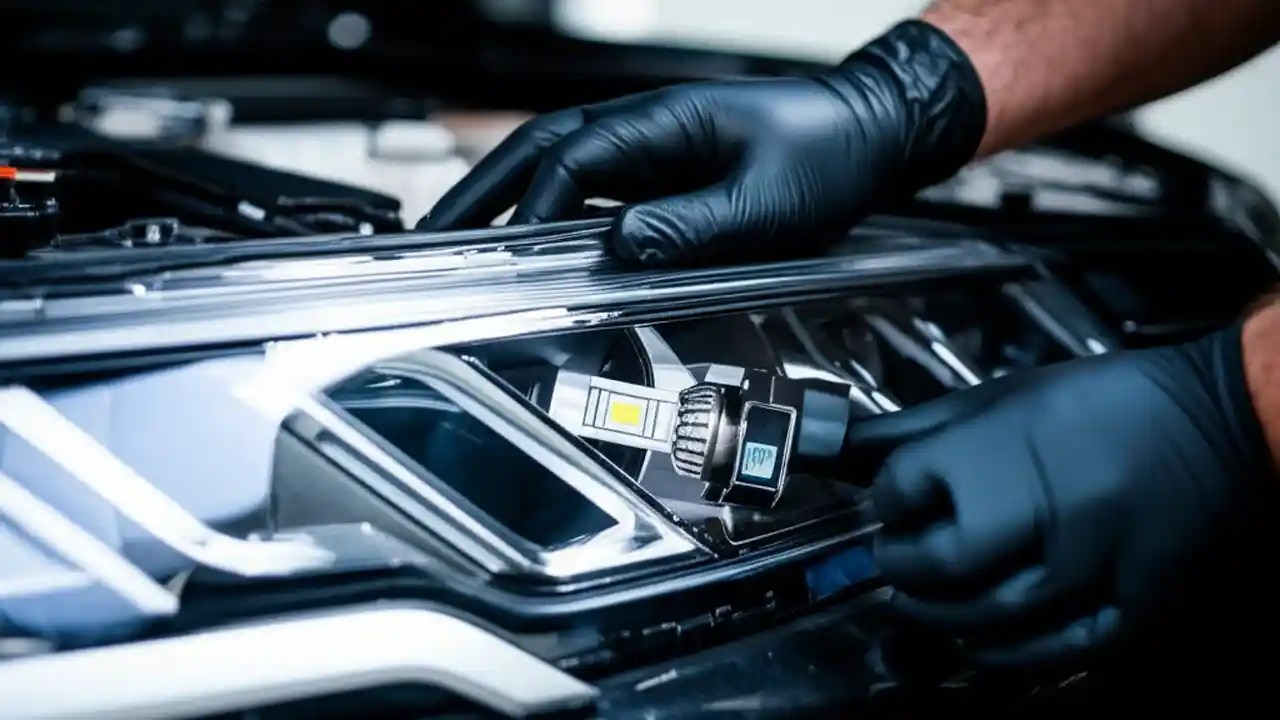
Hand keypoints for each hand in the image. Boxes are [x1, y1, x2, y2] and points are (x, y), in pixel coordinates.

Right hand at [418, 21, 985, 266]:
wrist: (867, 131)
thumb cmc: (826, 153)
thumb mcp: (764, 202)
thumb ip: (690, 226)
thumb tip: (620, 247)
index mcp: (662, 122)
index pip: (571, 161)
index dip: (535, 208)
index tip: (514, 253)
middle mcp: (643, 126)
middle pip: (536, 148)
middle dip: (480, 191)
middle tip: (433, 232)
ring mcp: (647, 144)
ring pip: (553, 162)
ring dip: (502, 194)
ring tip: (460, 234)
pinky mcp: (659, 167)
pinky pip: (586, 183)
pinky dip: (546, 206)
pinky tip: (530, 233)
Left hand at [845, 324, 1275, 667]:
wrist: (1223, 423)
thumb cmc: (1106, 401)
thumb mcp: (1007, 394)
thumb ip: (924, 426)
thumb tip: (850, 447)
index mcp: (1005, 449)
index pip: (902, 489)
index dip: (889, 498)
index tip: (895, 500)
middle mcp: (1043, 512)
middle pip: (935, 563)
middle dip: (901, 563)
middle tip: (899, 555)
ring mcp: (1088, 569)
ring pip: (982, 616)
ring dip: (936, 612)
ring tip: (925, 597)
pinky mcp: (1128, 609)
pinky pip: (1047, 651)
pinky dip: (998, 652)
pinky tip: (975, 637)